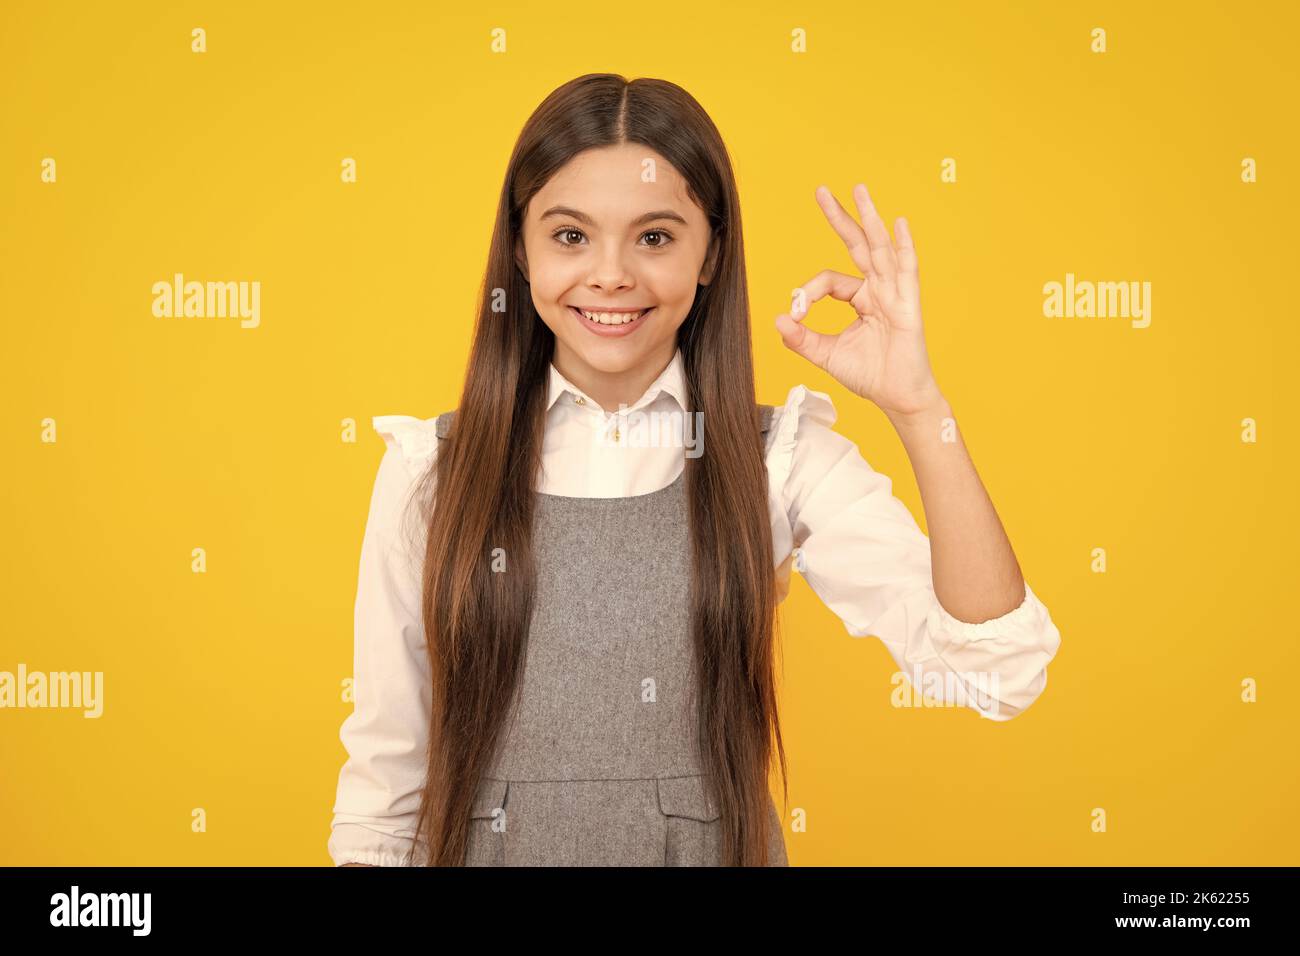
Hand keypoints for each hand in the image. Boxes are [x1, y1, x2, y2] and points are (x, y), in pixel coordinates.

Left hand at [776, 183, 945, 419]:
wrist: (896, 397)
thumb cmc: (868, 374)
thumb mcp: (826, 354)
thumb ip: (801, 338)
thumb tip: (779, 318)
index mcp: (860, 298)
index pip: (829, 280)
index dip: (808, 292)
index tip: (797, 312)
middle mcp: (878, 288)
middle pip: (857, 245)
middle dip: (839, 217)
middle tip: (821, 191)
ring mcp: (894, 293)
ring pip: (879, 248)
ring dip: (869, 218)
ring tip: (859, 190)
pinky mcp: (908, 304)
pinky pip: (906, 270)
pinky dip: (904, 246)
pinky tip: (898, 223)